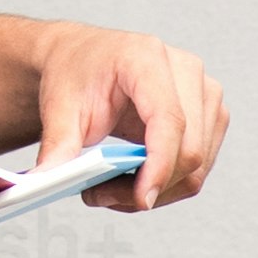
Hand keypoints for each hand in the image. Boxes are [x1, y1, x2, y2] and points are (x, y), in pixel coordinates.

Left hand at [27, 20, 225, 210]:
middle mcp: (186, 71)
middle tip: (100, 196)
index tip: (140, 199)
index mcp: (147, 58)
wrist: (84, 59)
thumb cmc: (76, 72)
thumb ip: (57, 144)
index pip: (169, 120)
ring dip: (156, 191)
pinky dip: (166, 185)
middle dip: (148, 186)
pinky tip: (131, 181)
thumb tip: (48, 180)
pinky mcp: (209, 115)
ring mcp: (204, 94)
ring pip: (197, 167)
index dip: (160, 165)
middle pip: (189, 151)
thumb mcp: (59, 106)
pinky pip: (198, 167)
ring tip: (109, 189)